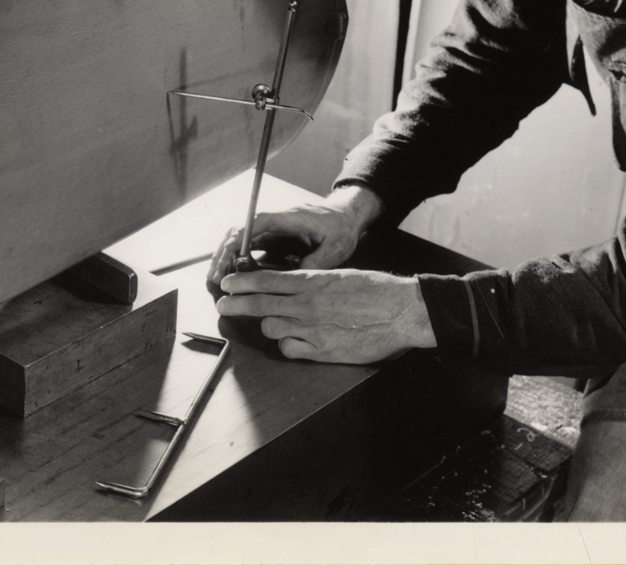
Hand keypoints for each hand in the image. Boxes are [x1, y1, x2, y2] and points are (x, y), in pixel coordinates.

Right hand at [205, 183, 384, 288]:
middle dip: (225, 250)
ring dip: (227, 253)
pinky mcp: (274, 234)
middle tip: (215, 274)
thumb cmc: (342, 227)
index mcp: (290, 218)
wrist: (347, 215)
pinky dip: (237, 255)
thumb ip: (317, 262)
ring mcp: (274, 227)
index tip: (228, 252)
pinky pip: (250, 242)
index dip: (240, 237)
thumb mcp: (336, 247)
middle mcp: (277, 220)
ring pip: (242, 236)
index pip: (258, 223)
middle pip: (242, 230)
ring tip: (216, 275)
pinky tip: (231, 271)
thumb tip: (299, 278)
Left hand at [215, 267, 436, 363]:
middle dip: (236, 304)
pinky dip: (287, 345)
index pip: (265, 280)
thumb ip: (312, 282)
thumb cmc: (375, 290)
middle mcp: (307, 303)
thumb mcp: (338, 276)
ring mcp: (313, 328)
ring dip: (267, 325)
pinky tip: (292, 340)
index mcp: (311, 281)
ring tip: (270, 322)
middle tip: (223, 305)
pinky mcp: (323, 350)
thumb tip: (290, 285)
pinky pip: (290, 349)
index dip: (241, 282)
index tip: (227, 284)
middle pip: (259, 304)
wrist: (401, 310)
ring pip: (271, 327)